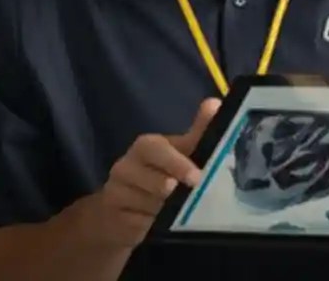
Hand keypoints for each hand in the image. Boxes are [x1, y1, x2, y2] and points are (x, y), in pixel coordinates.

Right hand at [84, 98, 220, 248]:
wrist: (123, 212)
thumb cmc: (159, 175)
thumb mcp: (180, 153)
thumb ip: (197, 132)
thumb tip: (215, 103)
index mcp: (145, 147)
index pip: (154, 148)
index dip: (175, 162)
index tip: (196, 176)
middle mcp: (125, 166)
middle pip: (147, 177)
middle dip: (168, 187)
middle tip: (187, 194)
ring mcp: (115, 192)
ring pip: (143, 203)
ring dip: (163, 210)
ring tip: (177, 212)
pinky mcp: (113, 218)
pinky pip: (136, 223)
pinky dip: (150, 225)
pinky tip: (158, 224)